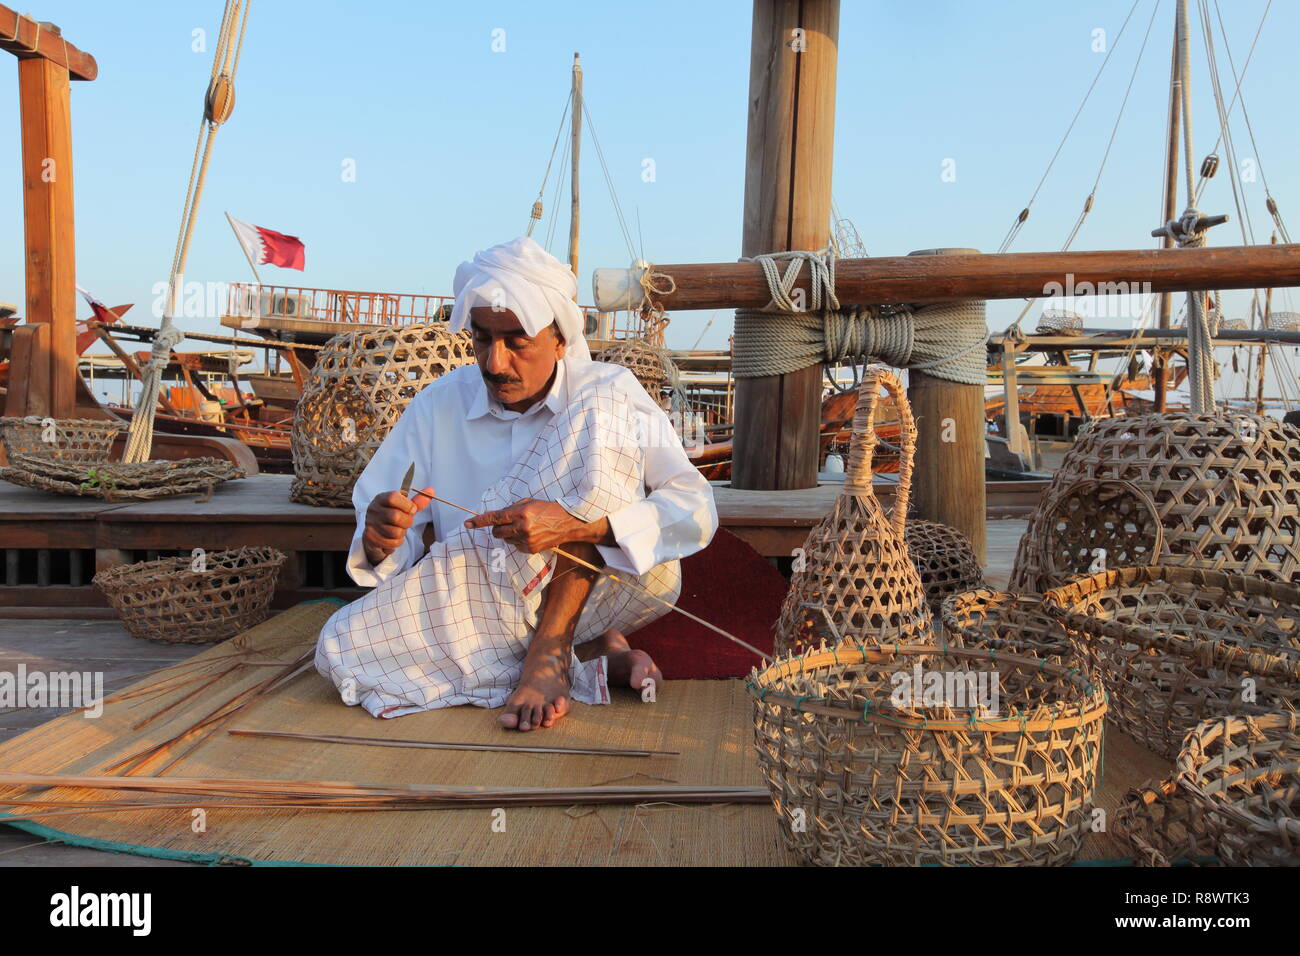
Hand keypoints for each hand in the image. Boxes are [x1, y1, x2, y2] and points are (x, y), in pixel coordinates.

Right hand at [362, 488, 432, 565]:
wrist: (376, 533)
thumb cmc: (392, 516)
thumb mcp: (403, 507)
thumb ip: (417, 501)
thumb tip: (431, 491)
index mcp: (381, 498)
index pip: (393, 497)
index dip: (407, 505)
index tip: (412, 509)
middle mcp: (373, 510)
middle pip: (396, 517)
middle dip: (407, 521)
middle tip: (406, 521)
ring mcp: (371, 524)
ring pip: (396, 532)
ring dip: (402, 533)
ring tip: (398, 529)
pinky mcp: (372, 538)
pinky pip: (393, 542)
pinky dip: (398, 541)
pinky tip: (393, 537)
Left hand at [463, 498, 590, 553]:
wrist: (566, 523)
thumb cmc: (546, 510)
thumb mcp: (528, 503)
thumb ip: (509, 509)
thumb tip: (492, 516)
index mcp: (521, 513)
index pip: (494, 518)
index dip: (479, 521)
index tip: (468, 523)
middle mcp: (522, 527)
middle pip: (496, 532)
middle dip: (497, 528)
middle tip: (506, 523)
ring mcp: (526, 540)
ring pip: (505, 540)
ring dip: (509, 534)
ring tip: (525, 528)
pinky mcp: (530, 549)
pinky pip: (515, 546)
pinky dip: (518, 541)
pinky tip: (530, 535)